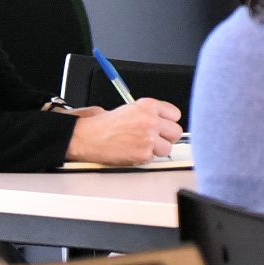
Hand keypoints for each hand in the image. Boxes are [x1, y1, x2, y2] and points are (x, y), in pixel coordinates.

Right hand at [66, 99, 183, 165]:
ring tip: (142, 146)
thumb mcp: (129, 109)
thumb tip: (161, 122)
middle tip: (155, 138)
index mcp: (148, 105)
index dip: (168, 122)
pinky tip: (133, 151)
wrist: (86, 136)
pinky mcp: (143, 153)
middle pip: (176, 132)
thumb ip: (148, 113)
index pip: (175, 114)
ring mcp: (148, 137)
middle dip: (167, 137)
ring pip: (168, 148)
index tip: (163, 125)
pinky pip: (153, 159)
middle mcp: (151, 120)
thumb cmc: (102, 124)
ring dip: (157, 150)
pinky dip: (144, 158)